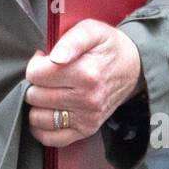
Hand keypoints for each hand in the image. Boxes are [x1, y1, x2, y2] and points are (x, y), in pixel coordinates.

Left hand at [24, 19, 143, 146]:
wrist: (134, 68)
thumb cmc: (108, 47)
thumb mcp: (93, 30)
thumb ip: (71, 40)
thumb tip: (55, 57)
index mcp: (86, 73)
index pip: (35, 75)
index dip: (35, 64)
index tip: (44, 60)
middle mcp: (86, 100)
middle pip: (34, 96)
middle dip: (35, 84)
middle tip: (47, 76)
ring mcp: (86, 118)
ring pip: (37, 118)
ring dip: (36, 105)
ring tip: (48, 92)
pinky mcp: (86, 130)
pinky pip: (51, 138)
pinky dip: (41, 128)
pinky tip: (45, 113)